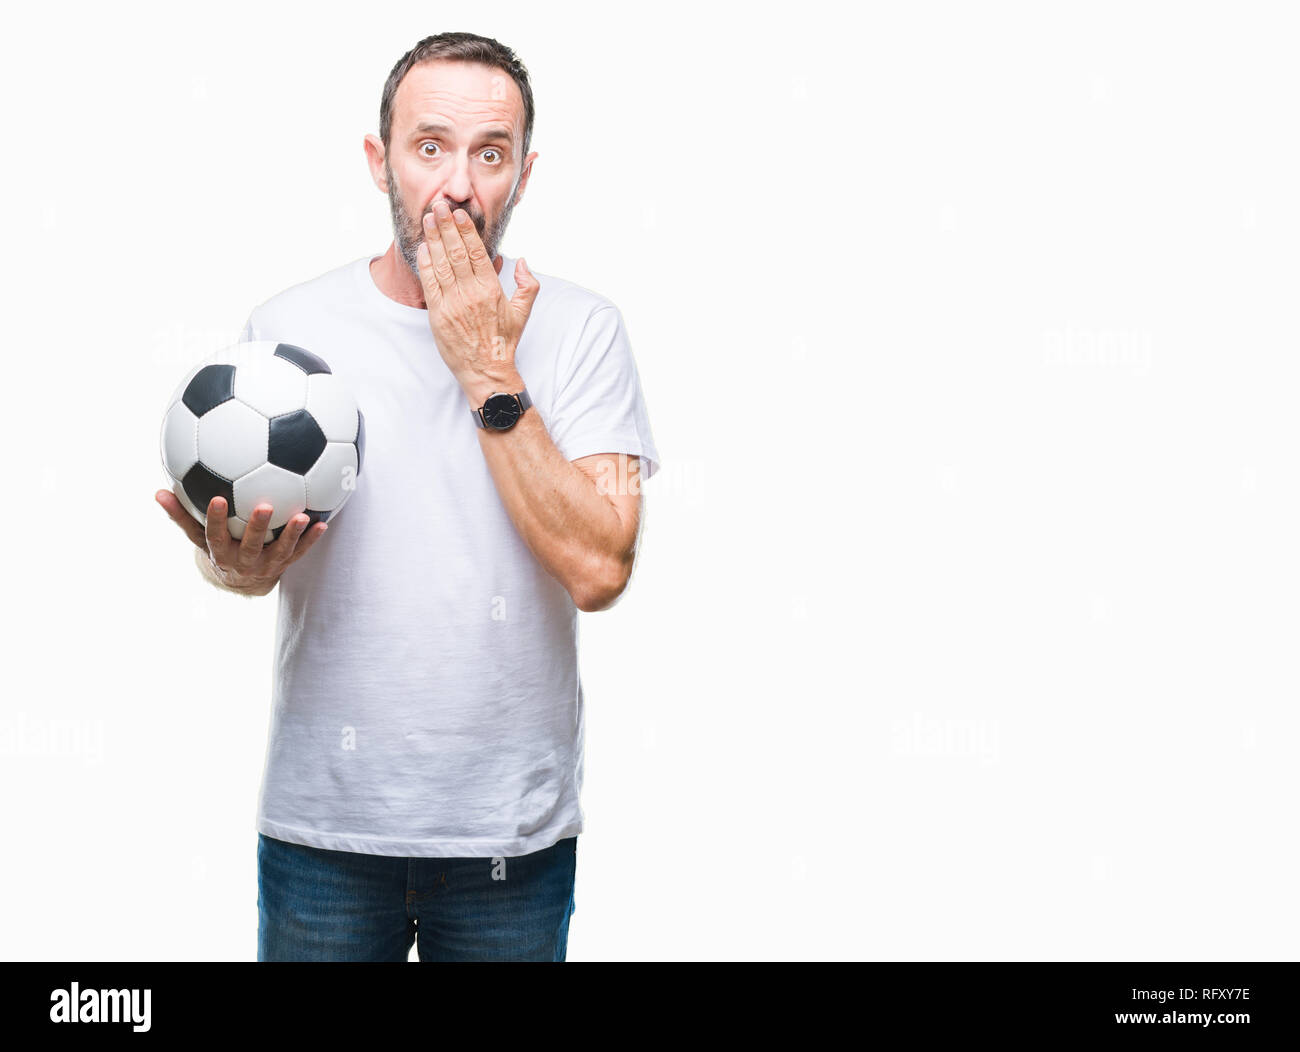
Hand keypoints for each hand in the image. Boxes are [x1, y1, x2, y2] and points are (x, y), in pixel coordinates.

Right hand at [155, 491, 326, 591]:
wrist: (240, 580)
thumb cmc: (217, 545)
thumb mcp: (197, 535)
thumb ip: (181, 515)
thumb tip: (158, 493)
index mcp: (220, 552)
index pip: (214, 536)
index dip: (215, 519)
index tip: (217, 498)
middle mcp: (243, 562)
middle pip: (251, 546)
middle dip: (258, 528)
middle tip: (265, 506)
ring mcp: (266, 566)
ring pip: (280, 552)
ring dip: (292, 535)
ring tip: (303, 517)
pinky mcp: (284, 565)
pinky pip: (299, 553)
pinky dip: (311, 540)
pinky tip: (322, 524)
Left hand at [415, 199, 539, 402]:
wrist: (487, 371)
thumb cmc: (504, 342)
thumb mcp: (522, 313)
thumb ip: (527, 285)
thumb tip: (522, 262)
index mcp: (491, 289)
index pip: (476, 252)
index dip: (466, 230)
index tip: (459, 213)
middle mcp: (471, 293)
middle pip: (456, 252)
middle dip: (446, 226)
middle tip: (438, 206)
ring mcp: (452, 303)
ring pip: (441, 263)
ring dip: (433, 239)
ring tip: (428, 219)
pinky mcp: (438, 315)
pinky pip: (429, 283)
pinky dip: (425, 263)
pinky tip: (423, 247)